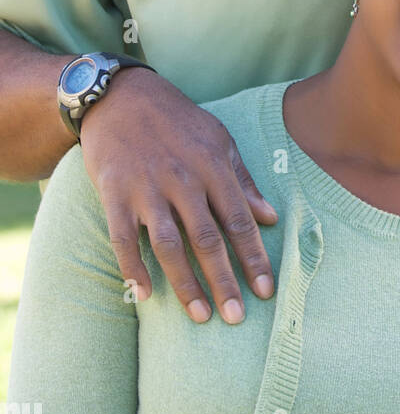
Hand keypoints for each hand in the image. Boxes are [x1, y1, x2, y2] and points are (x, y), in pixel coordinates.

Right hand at [79, 68, 278, 323]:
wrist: (122, 96)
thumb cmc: (177, 120)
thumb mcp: (218, 139)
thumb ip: (243, 180)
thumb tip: (270, 216)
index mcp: (212, 166)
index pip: (239, 220)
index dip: (254, 257)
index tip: (266, 290)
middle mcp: (183, 179)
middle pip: (208, 239)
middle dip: (224, 280)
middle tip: (236, 317)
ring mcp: (147, 188)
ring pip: (169, 245)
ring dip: (185, 283)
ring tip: (200, 315)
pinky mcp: (114, 193)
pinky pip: (123, 238)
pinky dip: (133, 267)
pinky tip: (144, 294)